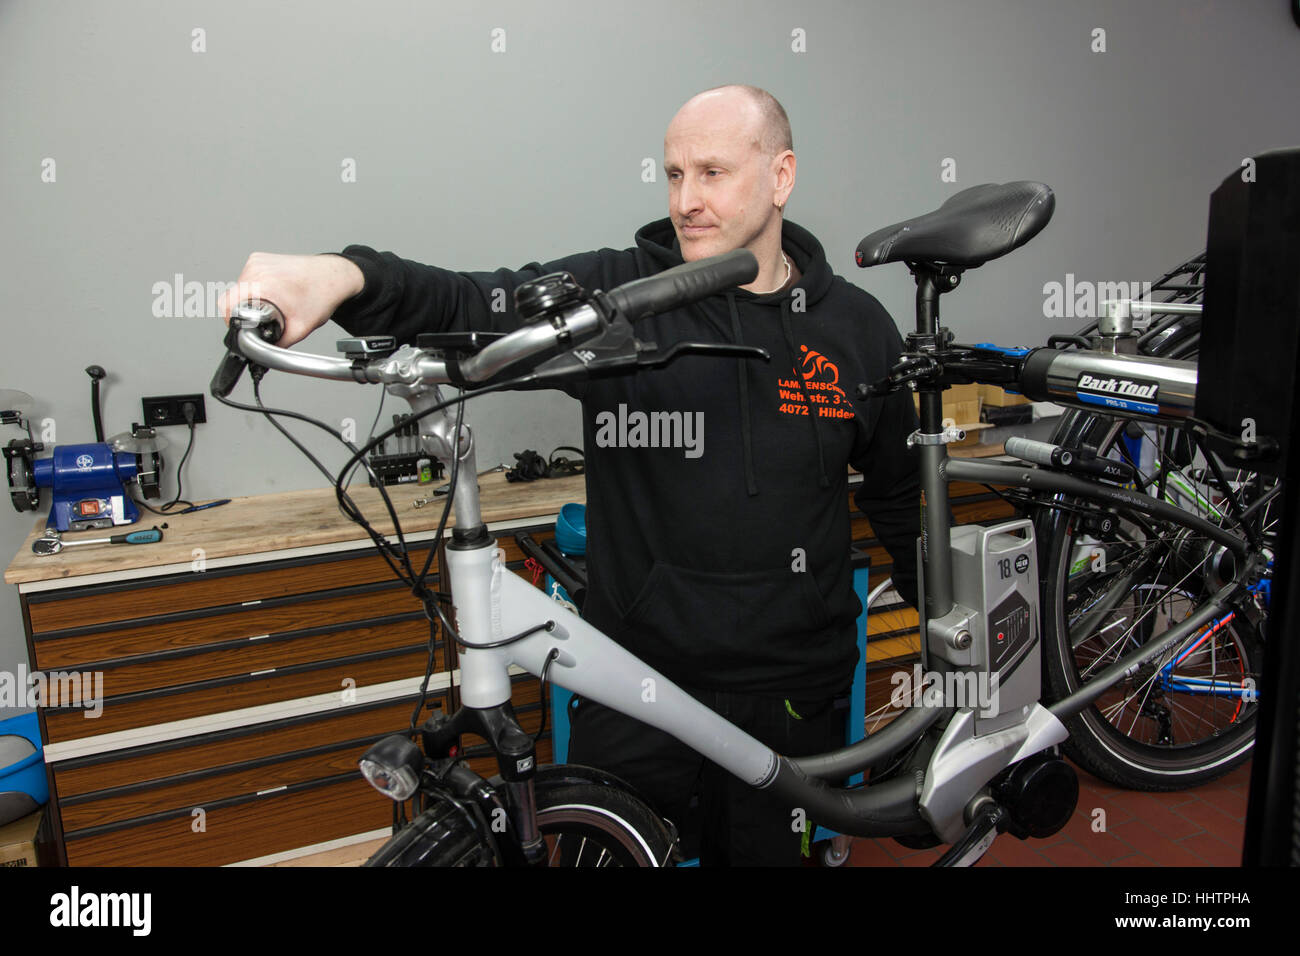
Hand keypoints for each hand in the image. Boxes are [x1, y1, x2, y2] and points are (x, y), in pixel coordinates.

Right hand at [217, 253, 363, 347]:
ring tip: (274, 303)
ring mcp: (257, 260)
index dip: (231, 321)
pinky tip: (274, 293)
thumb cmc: (322, 295)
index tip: (241, 328)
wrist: (333, 275)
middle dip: (245, 312)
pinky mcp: (259, 258)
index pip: (227, 304)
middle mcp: (256, 267)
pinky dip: (256, 289)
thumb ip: (278, 345)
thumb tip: (262, 355)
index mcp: (262, 282)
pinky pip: (247, 278)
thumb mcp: (299, 328)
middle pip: (233, 297)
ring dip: (250, 300)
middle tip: (266, 317)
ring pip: (239, 288)